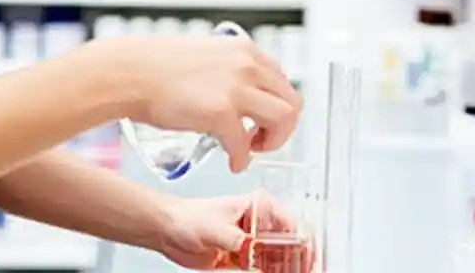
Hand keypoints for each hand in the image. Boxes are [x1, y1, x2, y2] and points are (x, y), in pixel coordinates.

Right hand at [89, 35, 301, 171]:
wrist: (128, 73)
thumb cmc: (156, 68)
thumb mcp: (206, 56)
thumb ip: (229, 70)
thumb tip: (241, 92)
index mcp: (245, 51)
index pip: (283, 83)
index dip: (277, 107)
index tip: (262, 121)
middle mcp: (247, 65)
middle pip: (292, 102)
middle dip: (282, 128)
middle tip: (261, 140)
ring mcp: (236, 88)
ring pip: (284, 120)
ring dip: (272, 141)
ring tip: (250, 150)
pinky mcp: (220, 113)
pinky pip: (246, 145)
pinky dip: (242, 159)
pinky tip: (232, 163)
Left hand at [153, 194, 314, 272]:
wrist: (167, 231)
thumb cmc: (187, 217)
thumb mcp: (216, 229)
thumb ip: (239, 242)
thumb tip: (255, 251)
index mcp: (256, 207)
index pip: (289, 223)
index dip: (301, 240)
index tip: (307, 254)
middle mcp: (256, 224)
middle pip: (287, 243)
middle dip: (298, 257)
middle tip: (305, 269)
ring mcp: (250, 242)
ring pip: (277, 258)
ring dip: (286, 267)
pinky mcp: (242, 259)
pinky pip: (262, 269)